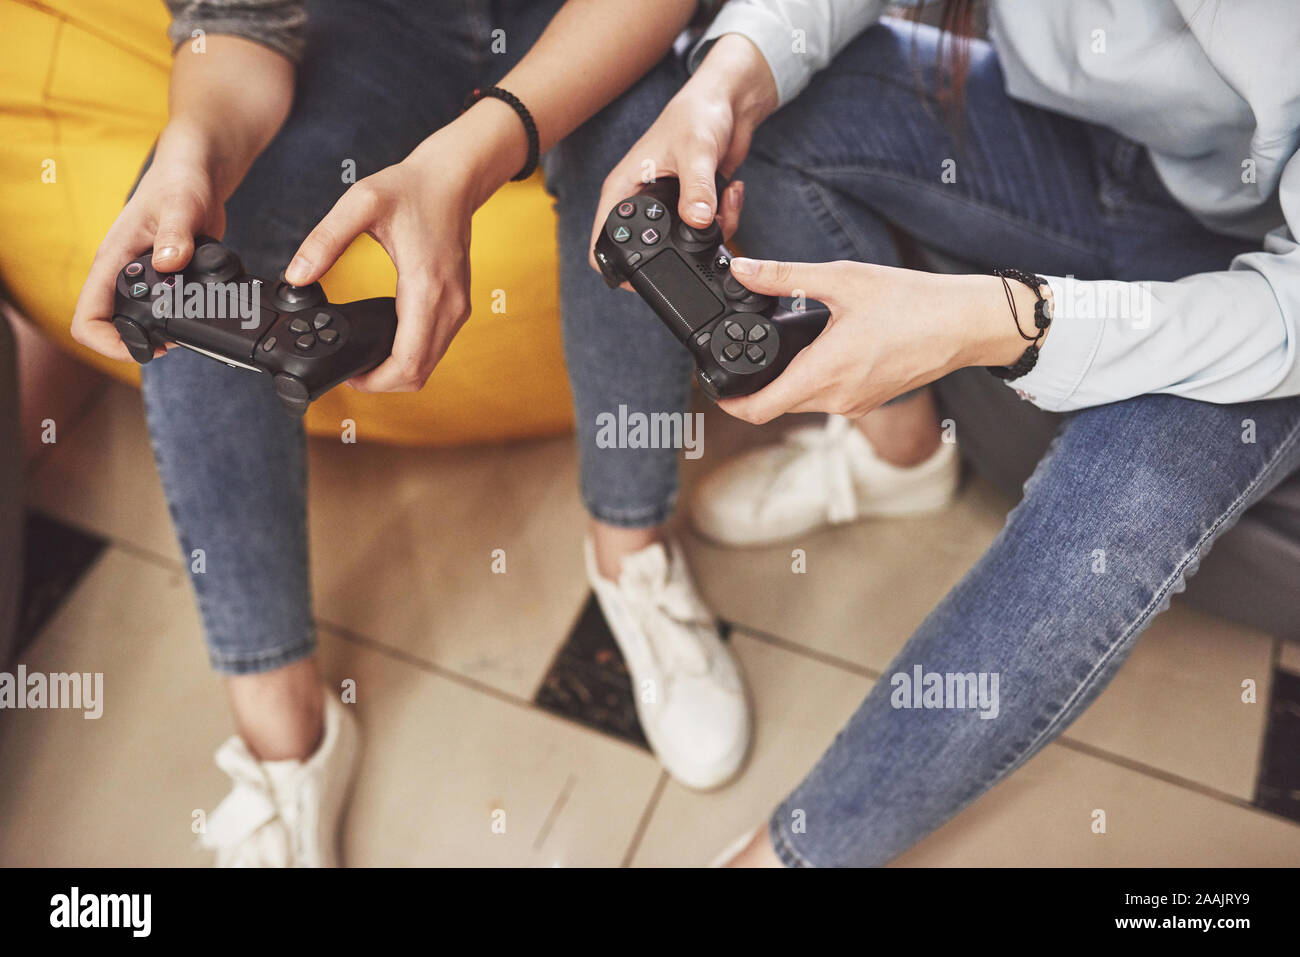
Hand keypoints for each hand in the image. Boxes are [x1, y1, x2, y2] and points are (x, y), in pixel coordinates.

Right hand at [71, 128, 226, 360]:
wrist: (197, 173)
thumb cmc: (180, 182)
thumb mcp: (180, 206)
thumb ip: (176, 234)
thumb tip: (169, 263)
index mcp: (113, 260)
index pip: (88, 316)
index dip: (107, 342)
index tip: (140, 348)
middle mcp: (122, 272)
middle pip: (110, 325)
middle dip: (136, 343)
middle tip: (172, 345)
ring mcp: (142, 277)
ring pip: (135, 320)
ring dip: (157, 333)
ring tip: (185, 335)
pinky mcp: (165, 278)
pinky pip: (160, 309)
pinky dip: (176, 319)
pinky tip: (198, 315)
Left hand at [283, 103, 525, 392]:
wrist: (454, 177)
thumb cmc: (413, 188)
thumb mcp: (360, 204)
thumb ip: (324, 240)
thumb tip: (296, 276)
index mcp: (426, 287)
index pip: (407, 362)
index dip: (375, 381)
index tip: (348, 376)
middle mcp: (448, 305)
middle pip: (419, 374)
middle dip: (382, 383)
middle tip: (348, 372)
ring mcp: (457, 308)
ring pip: (429, 365)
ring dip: (397, 371)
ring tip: (362, 360)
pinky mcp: (457, 305)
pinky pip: (435, 348)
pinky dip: (411, 356)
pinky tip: (385, 343)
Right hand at [588, 33, 778, 272]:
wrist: (728, 103)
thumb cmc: (697, 114)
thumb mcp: (695, 152)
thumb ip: (696, 190)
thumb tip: (697, 222)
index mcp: (624, 188)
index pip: (602, 241)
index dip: (614, 267)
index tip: (641, 277)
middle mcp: (642, 201)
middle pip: (649, 250)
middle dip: (680, 250)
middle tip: (701, 231)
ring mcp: (669, 207)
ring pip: (685, 245)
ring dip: (712, 232)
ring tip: (723, 200)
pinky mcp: (693, 207)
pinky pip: (708, 231)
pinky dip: (726, 219)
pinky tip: (730, 191)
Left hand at [715, 258, 1043, 423]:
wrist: (965, 324)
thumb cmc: (912, 302)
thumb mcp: (843, 279)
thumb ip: (785, 275)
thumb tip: (742, 268)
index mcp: (824, 373)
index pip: (760, 409)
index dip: (729, 403)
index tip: (713, 387)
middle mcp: (836, 398)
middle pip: (776, 405)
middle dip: (754, 385)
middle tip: (741, 351)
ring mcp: (853, 404)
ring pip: (801, 401)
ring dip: (785, 380)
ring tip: (776, 346)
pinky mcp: (867, 400)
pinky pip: (826, 396)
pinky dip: (812, 378)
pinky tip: (817, 348)